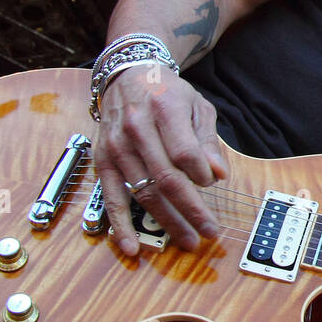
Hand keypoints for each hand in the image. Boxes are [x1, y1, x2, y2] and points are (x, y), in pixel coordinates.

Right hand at [93, 67, 228, 255]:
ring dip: (166, 221)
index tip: (212, 185)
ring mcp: (116, 147)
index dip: (201, 175)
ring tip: (187, 240)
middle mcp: (136, 129)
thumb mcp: (197, 106)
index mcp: (164, 110)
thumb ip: (207, 140)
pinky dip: (120, 225)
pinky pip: (111, 198)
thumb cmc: (167, 93)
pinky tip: (131, 246)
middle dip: (190, 210)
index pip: (184, 153)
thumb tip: (218, 174)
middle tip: (208, 232)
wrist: (127, 76)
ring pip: (143, 193)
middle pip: (165, 178)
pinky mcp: (102, 161)